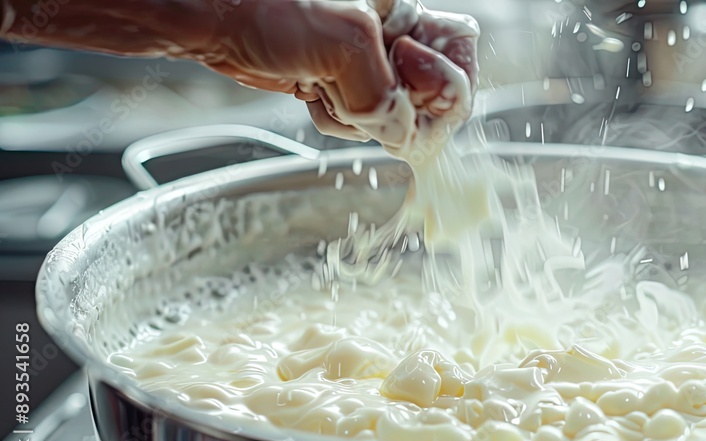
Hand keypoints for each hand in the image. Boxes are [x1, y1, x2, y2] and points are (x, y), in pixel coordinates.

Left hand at [207, 0, 478, 152]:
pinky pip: (364, 119)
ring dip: (362, 115)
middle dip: (399, 107)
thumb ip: (384, 95)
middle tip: (366, 102)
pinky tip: (314, 95)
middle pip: (433, 93)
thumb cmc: (269, 6)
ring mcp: (368, 60)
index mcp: (405, 9)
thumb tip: (400, 132)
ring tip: (326, 86)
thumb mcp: (343, 44)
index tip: (408, 81)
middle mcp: (394, 33)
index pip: (462, 52)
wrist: (212, 16)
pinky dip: (341, 119)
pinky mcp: (343, 82)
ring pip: (396, 113)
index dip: (443, 80)